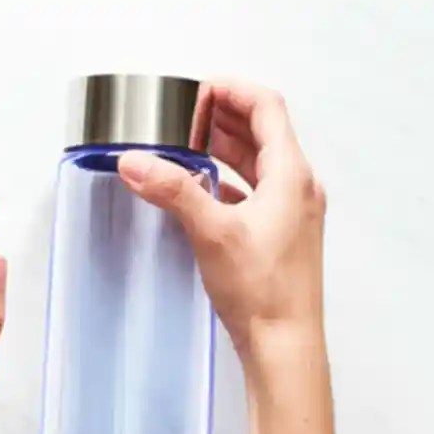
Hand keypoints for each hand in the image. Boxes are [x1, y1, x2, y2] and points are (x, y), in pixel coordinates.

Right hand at [117, 81, 326, 368]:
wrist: (285, 343)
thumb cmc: (263, 291)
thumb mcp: (211, 232)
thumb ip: (172, 191)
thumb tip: (135, 162)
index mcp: (291, 175)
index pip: (266, 108)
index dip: (232, 91)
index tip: (198, 90)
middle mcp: (298, 187)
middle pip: (262, 132)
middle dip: (222, 117)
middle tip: (184, 114)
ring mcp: (292, 212)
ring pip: (257, 162)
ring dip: (224, 147)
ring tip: (187, 144)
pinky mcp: (280, 234)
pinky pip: (254, 191)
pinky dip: (227, 180)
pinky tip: (201, 191)